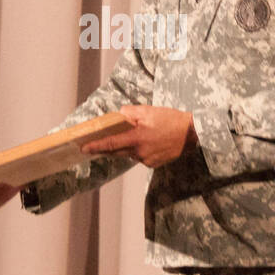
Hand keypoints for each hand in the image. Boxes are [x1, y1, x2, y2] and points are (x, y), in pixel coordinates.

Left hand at [81, 104, 196, 167]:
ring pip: (129, 154)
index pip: (111, 143)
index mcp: (136, 137)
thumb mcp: (148, 111)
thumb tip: (118, 116)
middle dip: (105, 148)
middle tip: (94, 145)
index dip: (96, 146)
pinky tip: (148, 142)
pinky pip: (139, 157)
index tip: (84, 148)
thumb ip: (130, 113)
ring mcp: (146, 160)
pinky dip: (138, 151)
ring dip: (126, 147)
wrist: (191, 134)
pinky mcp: (153, 164)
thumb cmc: (170, 120)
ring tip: (137, 136)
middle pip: (116, 152)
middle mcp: (139, 152)